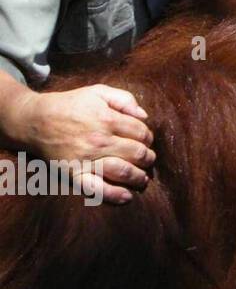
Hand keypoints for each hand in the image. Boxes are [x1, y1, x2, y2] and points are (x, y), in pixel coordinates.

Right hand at [2, 85, 154, 204]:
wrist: (33, 120)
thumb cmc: (69, 104)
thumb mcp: (98, 91)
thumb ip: (124, 99)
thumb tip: (145, 115)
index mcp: (107, 119)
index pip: (142, 133)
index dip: (148, 137)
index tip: (145, 141)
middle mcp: (99, 140)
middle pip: (137, 153)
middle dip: (148, 158)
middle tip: (148, 160)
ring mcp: (86, 159)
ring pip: (124, 171)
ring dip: (139, 177)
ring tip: (143, 179)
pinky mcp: (73, 174)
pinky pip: (97, 189)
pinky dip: (115, 195)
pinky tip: (127, 197)